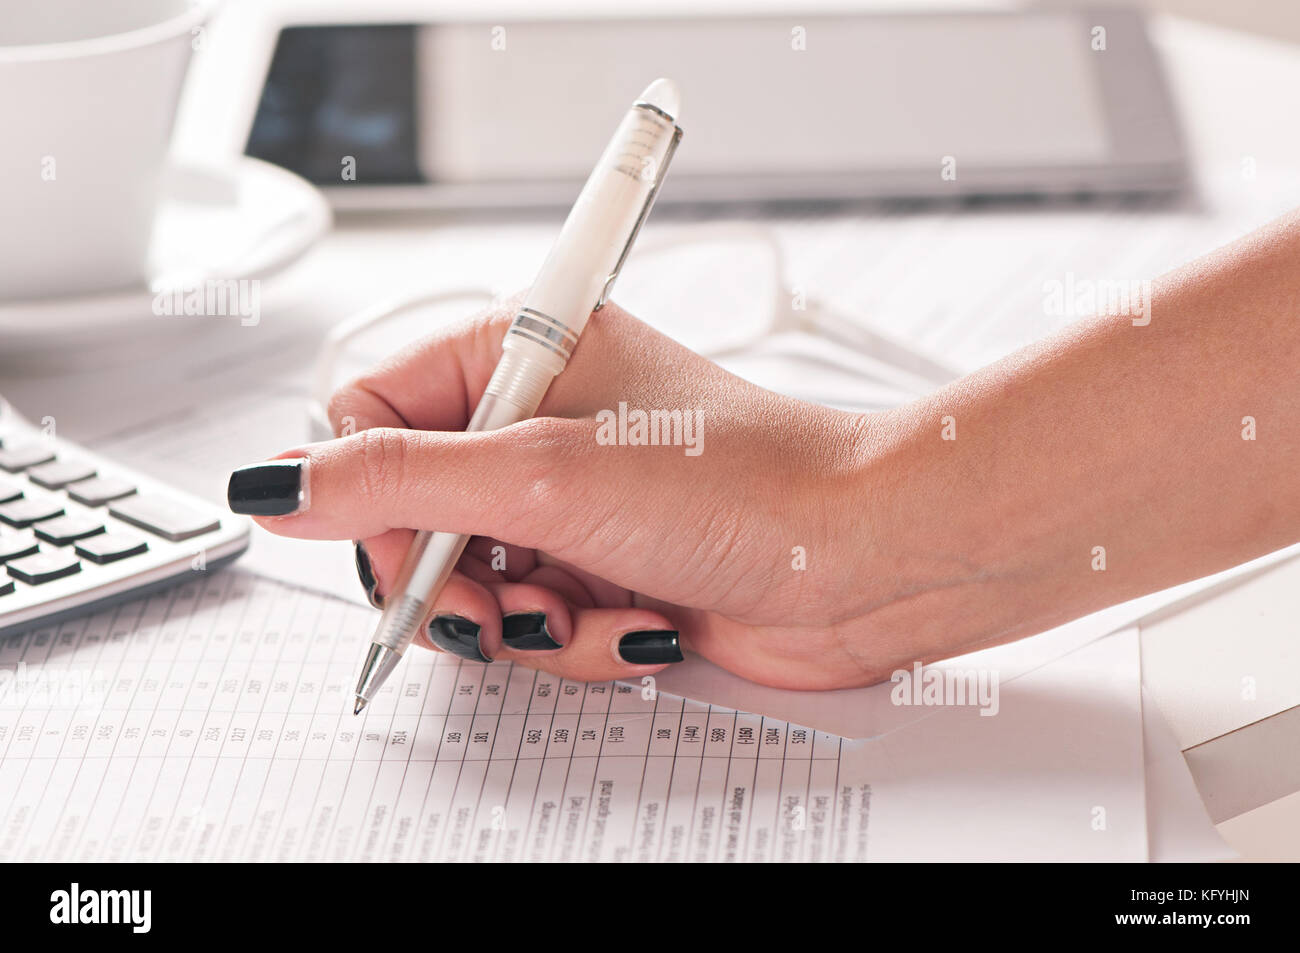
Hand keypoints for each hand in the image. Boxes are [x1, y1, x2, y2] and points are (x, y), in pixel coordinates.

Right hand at [229, 299, 896, 688]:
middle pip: (410, 514)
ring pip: (469, 583)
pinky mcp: (601, 570)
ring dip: (521, 621)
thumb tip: (282, 480)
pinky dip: (575, 642)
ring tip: (582, 610)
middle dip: (449, 577)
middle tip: (489, 601)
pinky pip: (532, 626)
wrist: (863, 560)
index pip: (369, 416)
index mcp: (519, 355)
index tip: (406, 545)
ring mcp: (571, 504)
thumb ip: (399, 477)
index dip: (371, 493)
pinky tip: (634, 623)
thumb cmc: (748, 482)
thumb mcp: (546, 472)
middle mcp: (539, 426)